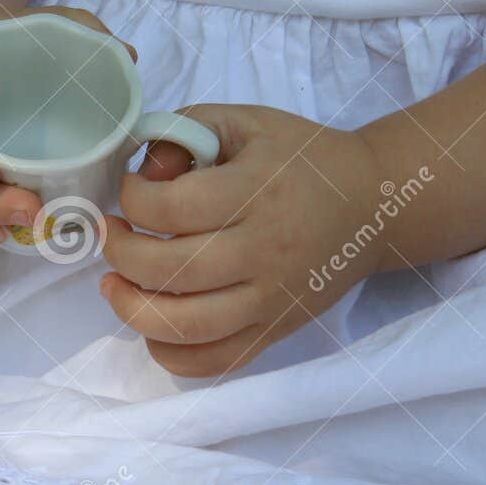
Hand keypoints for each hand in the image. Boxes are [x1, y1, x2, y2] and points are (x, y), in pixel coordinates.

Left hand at [99, 104, 390, 376]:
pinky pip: (215, 361)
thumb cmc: (302, 160)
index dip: (132, 199)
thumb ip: (187, 131)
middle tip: (112, 236)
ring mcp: (270, 299)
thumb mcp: (247, 123)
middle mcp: (264, 251)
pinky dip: (172, 354)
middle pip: (169, 270)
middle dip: (120, 253)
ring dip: (131, 308)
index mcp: (256, 192)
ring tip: (115, 284)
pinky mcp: (275, 331)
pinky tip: (154, 325)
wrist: (372, 207)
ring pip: (185, 325)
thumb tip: (144, 172)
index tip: (131, 192)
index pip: (171, 208)